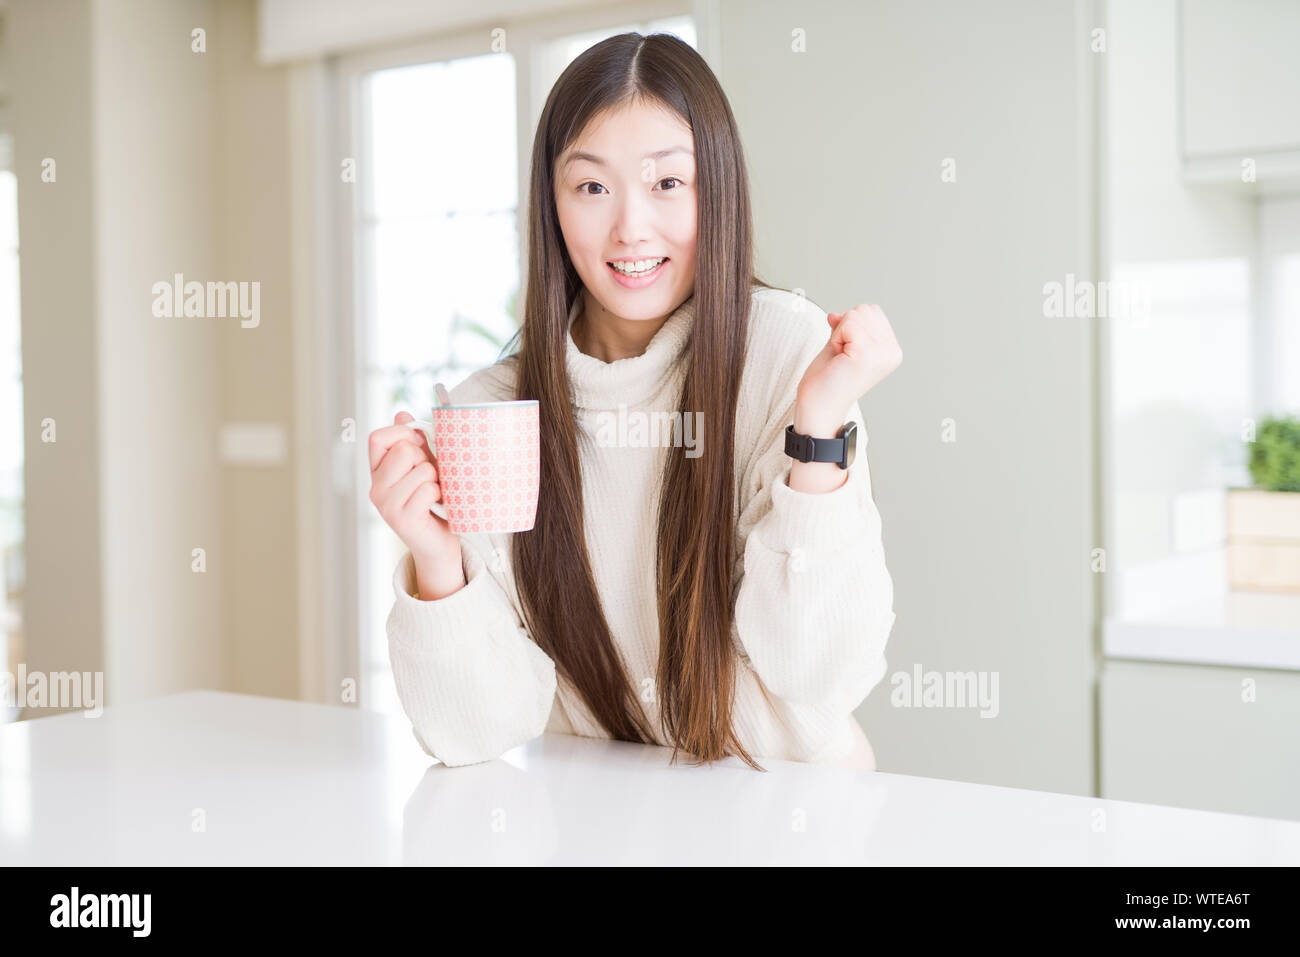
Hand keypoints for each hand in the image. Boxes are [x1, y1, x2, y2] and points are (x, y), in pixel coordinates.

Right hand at [368, 412, 459, 563]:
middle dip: (425, 458)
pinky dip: (439, 495)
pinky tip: (436, 506)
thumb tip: (401, 414)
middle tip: (430, 477)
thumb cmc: (433, 501)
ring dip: (436, 479)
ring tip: (435, 493)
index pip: (377, 437)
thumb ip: (413, 442)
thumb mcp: (423, 466)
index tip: (419, 443)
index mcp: (377, 472)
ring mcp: (387, 505)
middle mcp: (376, 488)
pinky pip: (428, 489)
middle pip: (403, 450)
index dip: (402, 433)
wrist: (439, 543)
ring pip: (421, 469)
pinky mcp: (403, 519)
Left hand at [796, 303, 901, 415]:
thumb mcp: (840, 345)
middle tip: (841, 357)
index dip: (850, 327)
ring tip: (840, 359)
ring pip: (856, 314)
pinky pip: (848, 322)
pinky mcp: (866, 353)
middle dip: (845, 328)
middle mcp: (892, 352)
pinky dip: (836, 337)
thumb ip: (844, 326)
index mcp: (891, 350)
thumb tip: (836, 314)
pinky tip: (838, 358)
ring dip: (840, 333)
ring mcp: (881, 353)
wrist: (818, 408)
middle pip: (865, 309)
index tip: (846, 353)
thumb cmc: (827, 382)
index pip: (871, 311)